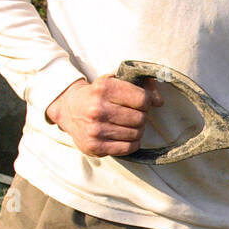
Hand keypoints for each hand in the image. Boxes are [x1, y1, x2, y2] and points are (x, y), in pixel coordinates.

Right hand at [45, 75, 163, 156]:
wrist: (69, 109)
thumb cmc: (97, 94)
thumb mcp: (115, 81)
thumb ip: (141, 85)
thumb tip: (159, 101)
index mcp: (104, 88)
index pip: (142, 99)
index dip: (146, 102)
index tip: (140, 103)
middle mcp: (98, 109)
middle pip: (140, 118)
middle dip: (141, 117)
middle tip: (133, 115)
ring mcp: (95, 129)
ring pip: (136, 134)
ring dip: (137, 131)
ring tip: (127, 125)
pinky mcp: (95, 146)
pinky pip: (128, 148)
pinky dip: (131, 143)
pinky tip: (124, 136)